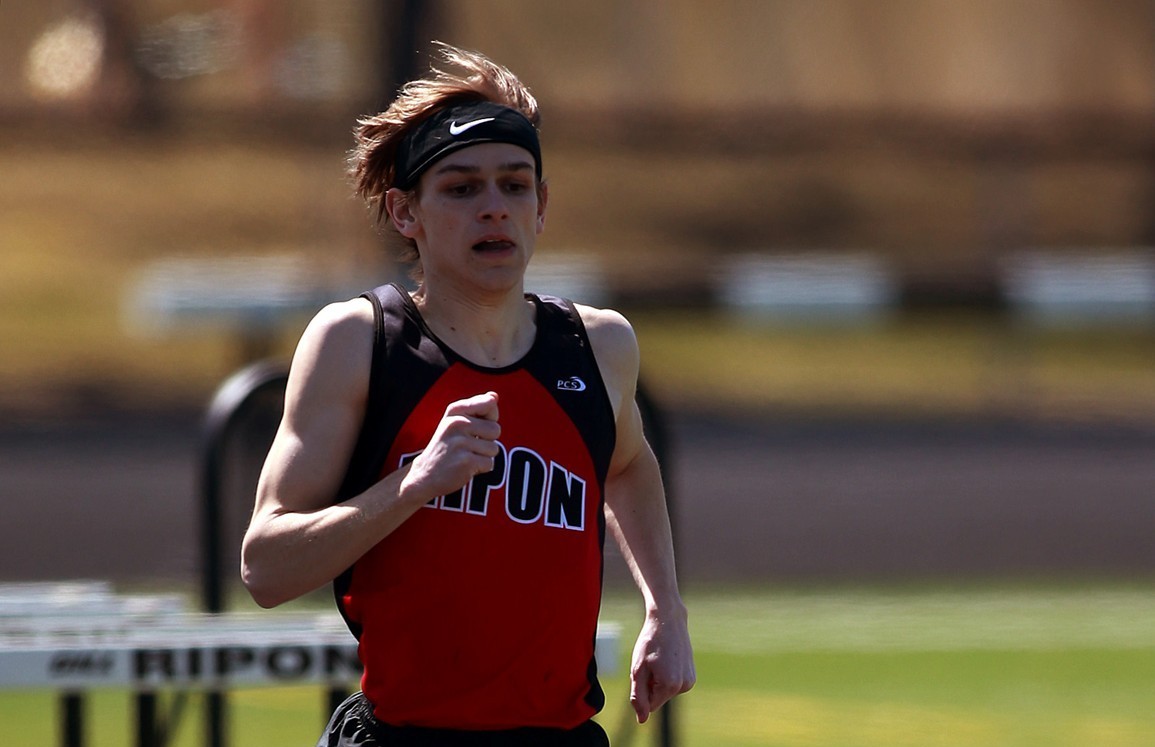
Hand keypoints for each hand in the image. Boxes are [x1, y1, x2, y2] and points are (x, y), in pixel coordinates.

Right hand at [403, 391, 500, 500]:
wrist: (425, 475)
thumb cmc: (445, 447)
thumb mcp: (455, 422)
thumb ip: (476, 407)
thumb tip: (494, 396)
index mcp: (455, 411)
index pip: (490, 403)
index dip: (490, 418)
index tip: (475, 427)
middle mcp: (457, 423)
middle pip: (495, 429)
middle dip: (487, 441)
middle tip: (467, 447)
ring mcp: (461, 442)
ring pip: (494, 448)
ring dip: (483, 456)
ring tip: (464, 457)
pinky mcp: (466, 461)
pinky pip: (489, 463)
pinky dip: (481, 469)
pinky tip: (465, 467)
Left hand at [629, 606, 694, 723]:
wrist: (668, 620)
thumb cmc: (650, 642)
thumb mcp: (638, 669)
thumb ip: (638, 696)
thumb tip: (641, 720)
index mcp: (670, 685)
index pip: (650, 706)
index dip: (642, 690)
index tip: (644, 671)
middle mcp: (684, 686)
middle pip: (658, 699)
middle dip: (650, 685)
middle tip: (650, 663)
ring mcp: (690, 681)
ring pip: (665, 692)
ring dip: (658, 680)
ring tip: (659, 659)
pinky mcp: (692, 676)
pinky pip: (673, 685)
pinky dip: (667, 676)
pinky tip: (667, 659)